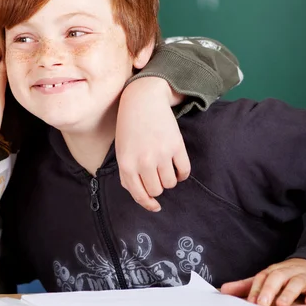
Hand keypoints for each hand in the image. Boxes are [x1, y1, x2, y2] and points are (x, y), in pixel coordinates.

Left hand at [115, 77, 189, 211]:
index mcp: (126, 163)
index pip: (139, 194)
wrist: (143, 100)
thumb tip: (140, 194)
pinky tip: (177, 166)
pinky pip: (184, 171)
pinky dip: (182, 173)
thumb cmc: (129, 126)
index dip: (148, 203)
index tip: (155, 206)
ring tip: (165, 167)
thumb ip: (127, 173)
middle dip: (157, 186)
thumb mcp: (121, 150)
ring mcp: (161, 154)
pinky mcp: (177, 146)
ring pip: (170, 183)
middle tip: (156, 174)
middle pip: (156, 190)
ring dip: (169, 179)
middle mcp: (143, 161)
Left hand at [221, 258, 305, 305]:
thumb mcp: (268, 279)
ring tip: (282, 303)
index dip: (256, 289)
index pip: (263, 277)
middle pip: (277, 276)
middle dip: (269, 289)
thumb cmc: (288, 276)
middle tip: (263, 303)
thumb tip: (223, 290)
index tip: (251, 302)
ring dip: (289, 292)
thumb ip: (247, 286)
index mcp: (275, 271)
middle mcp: (289, 271)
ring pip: (297, 281)